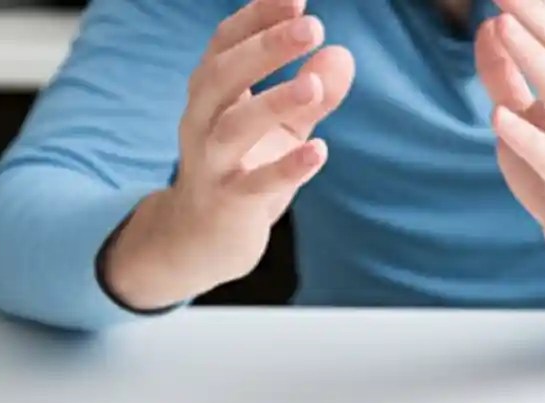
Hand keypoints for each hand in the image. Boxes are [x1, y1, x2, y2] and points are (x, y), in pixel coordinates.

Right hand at [105, 0, 354, 310]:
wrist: (202, 239)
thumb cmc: (243, 169)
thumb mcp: (282, 128)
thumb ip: (311, 93)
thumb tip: (342, 55)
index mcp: (212, 92)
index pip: (227, 43)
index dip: (258, 17)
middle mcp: (202, 121)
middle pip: (224, 74)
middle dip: (266, 47)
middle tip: (312, 26)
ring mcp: (211, 164)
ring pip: (234, 127)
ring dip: (275, 102)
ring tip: (314, 86)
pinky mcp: (227, 204)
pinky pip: (254, 185)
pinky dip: (285, 168)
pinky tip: (319, 152)